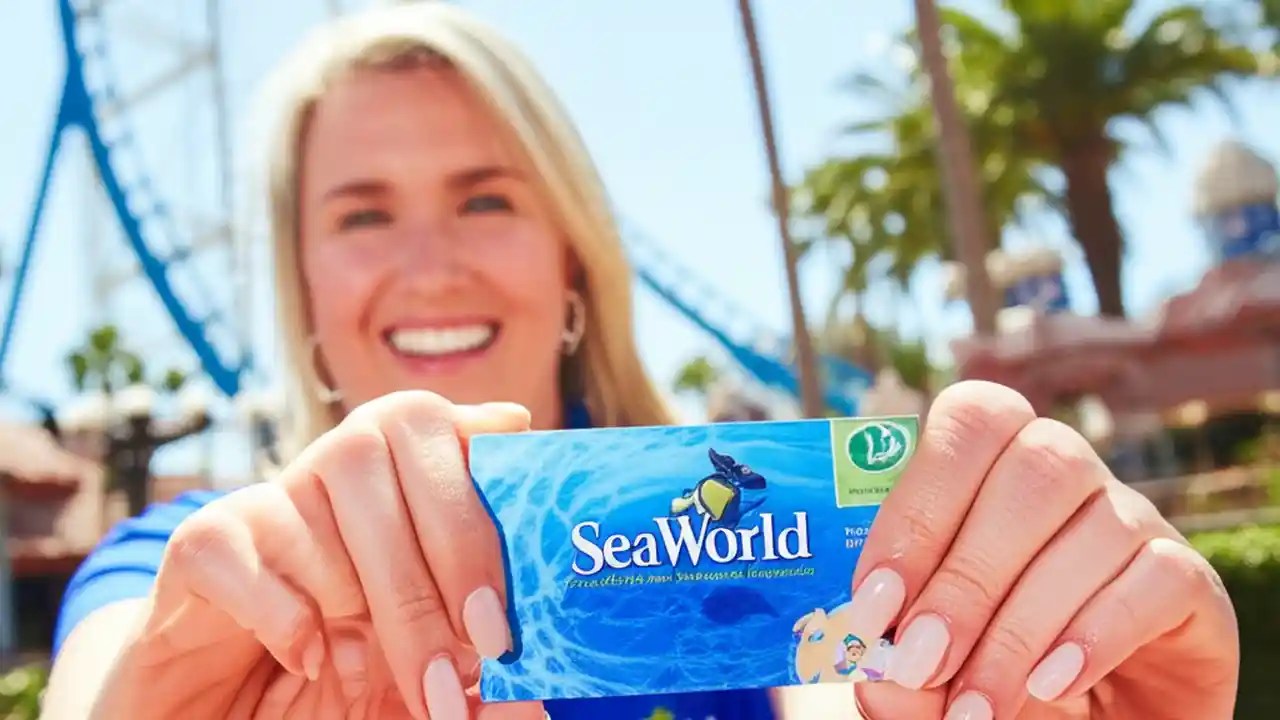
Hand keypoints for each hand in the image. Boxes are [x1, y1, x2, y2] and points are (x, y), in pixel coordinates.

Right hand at [103, 392, 543, 719]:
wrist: (232, 715)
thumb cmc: (345, 686)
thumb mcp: (422, 680)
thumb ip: (471, 672)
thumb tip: (531, 693)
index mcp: (403, 475)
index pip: (438, 425)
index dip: (478, 499)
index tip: (503, 606)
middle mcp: (334, 468)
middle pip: (385, 453)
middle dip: (437, 571)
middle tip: (469, 663)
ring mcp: (265, 499)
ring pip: (319, 507)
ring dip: (356, 605)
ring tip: (364, 668)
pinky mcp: (199, 543)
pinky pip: (246, 551)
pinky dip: (286, 616)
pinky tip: (307, 659)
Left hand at [846, 382, 1238, 719]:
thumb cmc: (997, 681)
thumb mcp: (936, 678)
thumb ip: (901, 672)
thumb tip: (878, 671)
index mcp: (994, 465)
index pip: (970, 422)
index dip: (917, 506)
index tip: (873, 600)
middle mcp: (1070, 474)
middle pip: (1030, 469)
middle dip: (963, 575)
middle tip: (920, 660)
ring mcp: (1135, 518)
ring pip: (1092, 526)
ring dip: (1019, 624)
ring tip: (976, 704)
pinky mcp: (1191, 580)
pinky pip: (1155, 578)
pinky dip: (1094, 633)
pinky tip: (1050, 683)